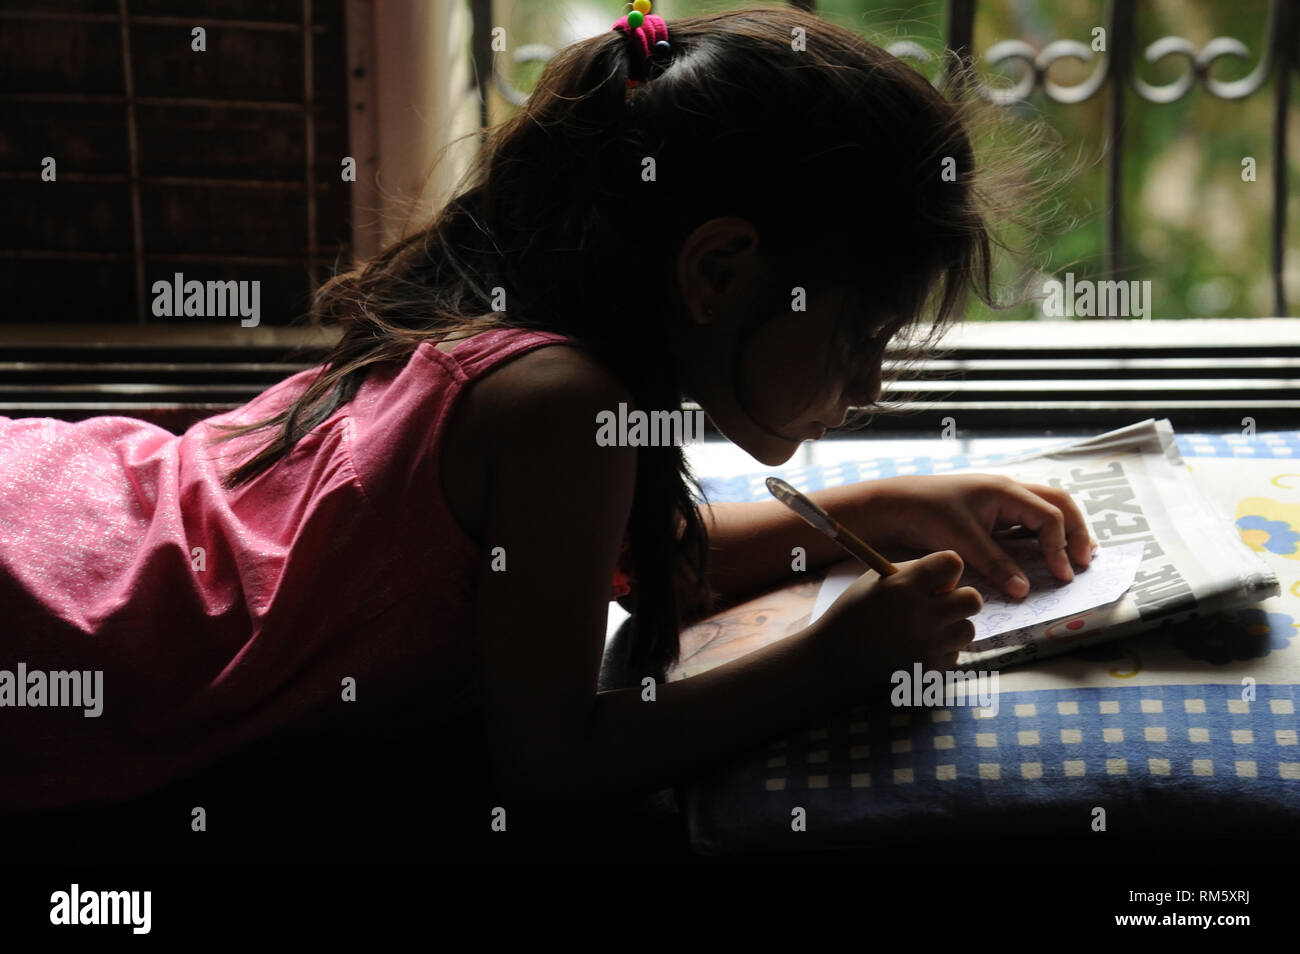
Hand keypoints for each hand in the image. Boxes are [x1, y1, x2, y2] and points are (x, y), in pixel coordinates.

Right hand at [814, 551, 980, 695]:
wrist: (830, 662)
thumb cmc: (852, 615)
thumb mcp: (874, 583)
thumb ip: (913, 574)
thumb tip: (950, 580)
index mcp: (905, 586)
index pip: (952, 563)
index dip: (947, 569)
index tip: (936, 578)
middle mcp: (922, 615)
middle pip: (972, 599)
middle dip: (961, 599)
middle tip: (942, 605)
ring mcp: (928, 647)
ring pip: (967, 630)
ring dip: (951, 627)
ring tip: (925, 630)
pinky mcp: (929, 672)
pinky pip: (952, 655)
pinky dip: (939, 652)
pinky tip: (913, 651)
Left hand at [852, 474, 1098, 599]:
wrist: (894, 504)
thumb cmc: (926, 514)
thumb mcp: (962, 541)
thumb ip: (996, 565)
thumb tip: (1025, 591)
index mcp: (1006, 490)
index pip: (1049, 516)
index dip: (1059, 547)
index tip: (1062, 575)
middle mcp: (1009, 490)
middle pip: (1058, 504)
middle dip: (1076, 531)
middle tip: (1085, 562)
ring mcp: (1001, 499)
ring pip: (1046, 508)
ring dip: (1064, 530)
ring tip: (1079, 555)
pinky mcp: (992, 512)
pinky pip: (1028, 519)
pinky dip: (1044, 534)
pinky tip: (1048, 552)